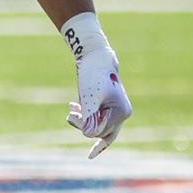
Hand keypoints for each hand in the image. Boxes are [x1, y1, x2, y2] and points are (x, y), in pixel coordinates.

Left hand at [66, 43, 132, 157]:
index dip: (83, 126)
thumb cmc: (92, 76)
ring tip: (72, 109)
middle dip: (83, 125)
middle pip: (100, 132)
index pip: (100, 131)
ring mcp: (116, 111)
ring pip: (98, 127)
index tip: (70, 113)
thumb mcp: (89, 98)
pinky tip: (73, 107)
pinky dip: (85, 117)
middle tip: (70, 113)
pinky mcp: (109, 106)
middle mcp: (122, 114)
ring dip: (83, 121)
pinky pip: (98, 120)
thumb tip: (89, 135)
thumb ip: (89, 118)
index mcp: (121, 113)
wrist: (95, 57)